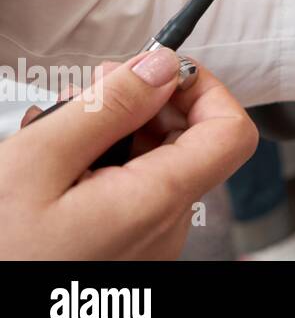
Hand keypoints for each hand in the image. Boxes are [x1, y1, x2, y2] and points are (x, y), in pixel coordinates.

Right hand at [0, 50, 257, 259]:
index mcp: (157, 201)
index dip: (204, 89)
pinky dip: (102, 164)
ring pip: (155, 164)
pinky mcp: (124, 251)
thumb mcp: (39, 162)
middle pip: (190, 142)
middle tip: (92, 89)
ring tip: (57, 125)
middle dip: (146, 104)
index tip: (164, 68)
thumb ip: (109, 107)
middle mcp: (164, 227)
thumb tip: (162, 67)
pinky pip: (131, 193)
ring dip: (115, 132)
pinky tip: (57, 160)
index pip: (232, 132)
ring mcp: (146, 243)